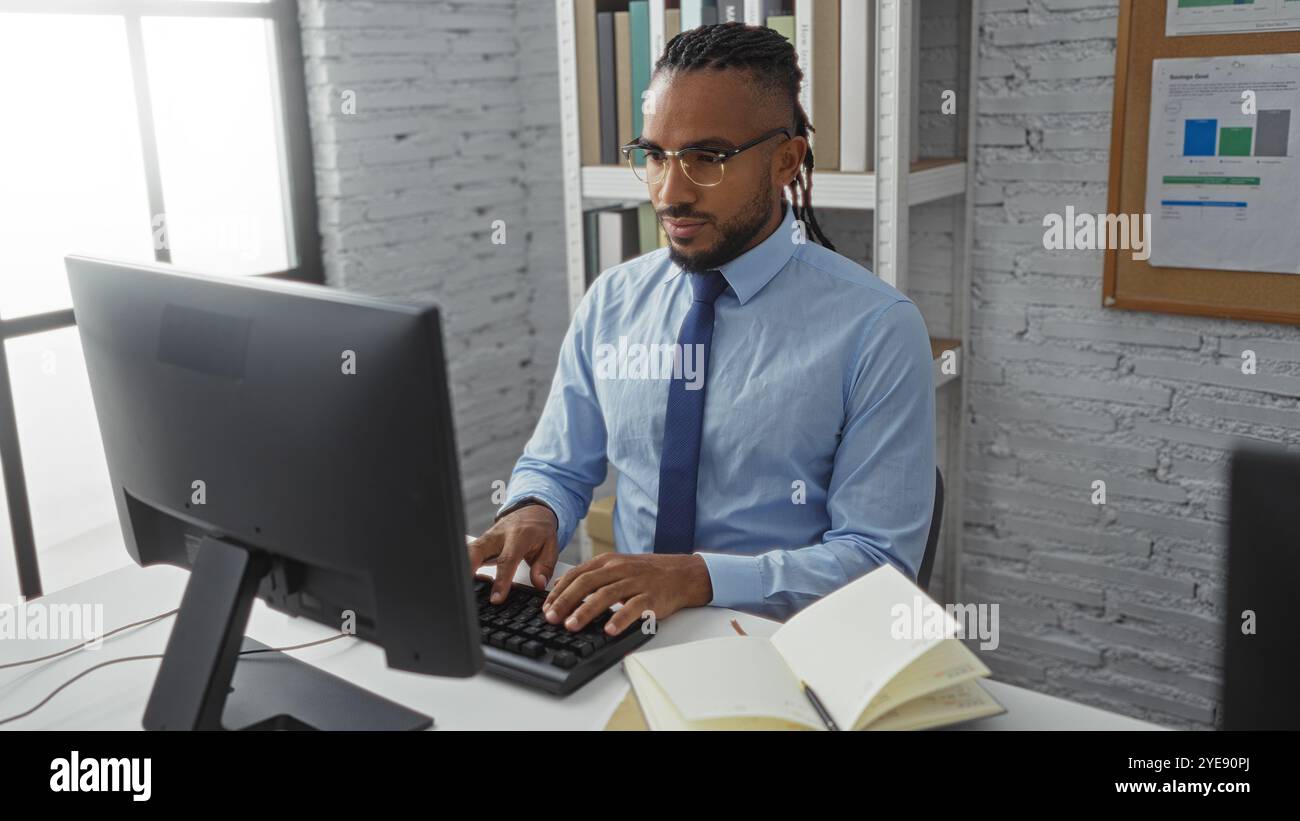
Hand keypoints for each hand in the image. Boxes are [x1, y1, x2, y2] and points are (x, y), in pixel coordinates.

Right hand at [467, 503, 558, 603]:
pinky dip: (464, 567)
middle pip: (477, 552)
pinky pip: (467, 554)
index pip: (506, 560)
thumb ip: (544, 566)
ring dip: (463, 569)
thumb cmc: (540, 530)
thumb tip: (538, 584)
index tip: (496, 598)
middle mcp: (498, 536)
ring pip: (468, 552)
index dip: (501, 581)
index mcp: (518, 536)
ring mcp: (486, 538)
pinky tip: (464, 582)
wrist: (532, 511)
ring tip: (463, 589)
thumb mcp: (550, 546)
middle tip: (466, 590)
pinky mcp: (480, 543)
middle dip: (468, 570)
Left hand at [542, 553, 712, 635]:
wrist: (681, 573)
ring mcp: (636, 582)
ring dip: (586, 611)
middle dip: (566, 601)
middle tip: (551, 618)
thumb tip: (560, 585)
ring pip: (606, 595)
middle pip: (587, 583)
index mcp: (608, 562)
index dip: (559, 591)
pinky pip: (634, 608)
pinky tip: (609, 630)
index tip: (545, 607)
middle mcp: (620, 569)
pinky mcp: (651, 597)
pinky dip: (620, 618)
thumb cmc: (646, 573)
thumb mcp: (616, 567)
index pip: (577, 574)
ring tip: (571, 625)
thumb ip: (590, 575)